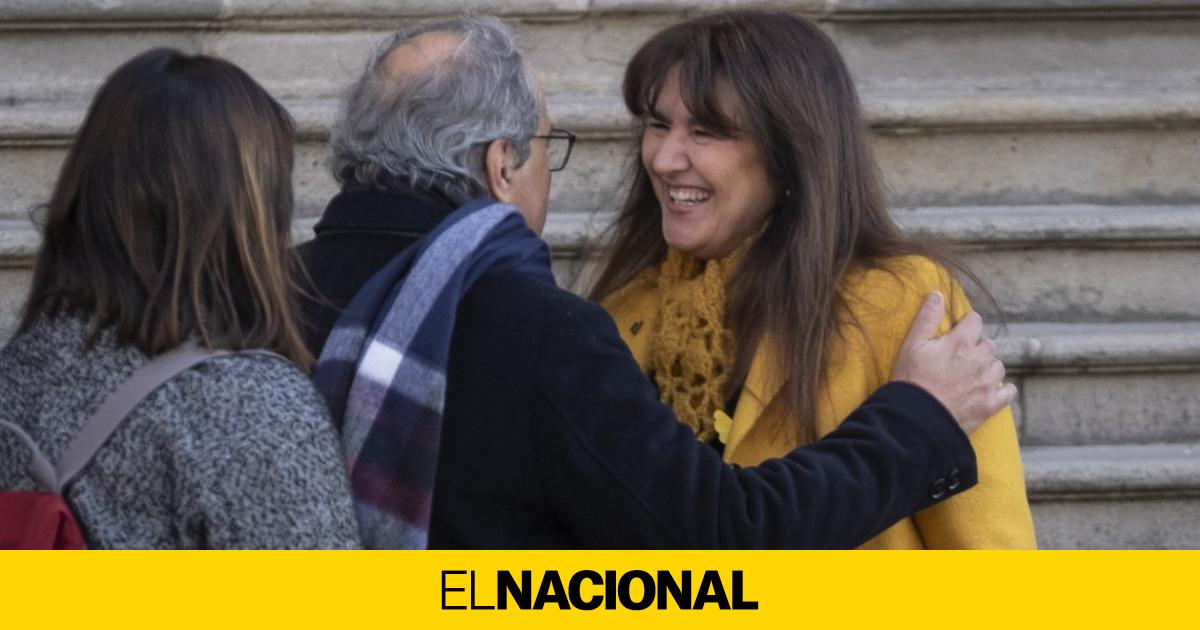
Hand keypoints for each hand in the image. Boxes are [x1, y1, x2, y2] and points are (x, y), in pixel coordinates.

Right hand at [891, 292, 1015, 433]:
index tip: (958, 331)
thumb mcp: (912, 345)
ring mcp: (987, 383)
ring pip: (998, 365)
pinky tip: (994, 389)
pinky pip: (1008, 392)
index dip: (966, 324)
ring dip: (988, 365)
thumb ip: (927, 318)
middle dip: (977, 345)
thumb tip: (938, 294)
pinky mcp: (990, 404)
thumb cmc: (911, 379)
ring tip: (972, 372)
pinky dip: (1003, 389)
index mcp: (961, 342)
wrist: (916, 419)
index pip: (975, 321)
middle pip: (988, 343)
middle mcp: (980, 359)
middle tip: (960, 354)